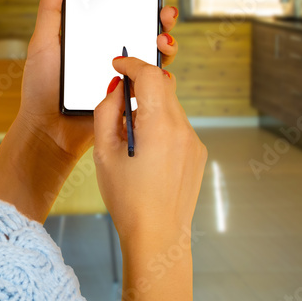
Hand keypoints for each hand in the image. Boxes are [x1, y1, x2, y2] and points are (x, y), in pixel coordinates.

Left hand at [15, 0, 179, 162]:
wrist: (47, 131)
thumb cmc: (40, 89)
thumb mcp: (43, 43)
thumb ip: (51, 9)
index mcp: (95, 37)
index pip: (122, 13)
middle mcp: (113, 54)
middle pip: (145, 31)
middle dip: (160, 19)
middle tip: (162, 13)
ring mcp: (124, 76)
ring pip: (154, 56)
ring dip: (164, 43)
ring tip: (159, 39)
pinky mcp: (131, 98)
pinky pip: (152, 84)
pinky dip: (159, 73)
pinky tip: (156, 67)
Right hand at [93, 54, 207, 243]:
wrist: (158, 237)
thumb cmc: (128, 200)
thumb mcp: (103, 152)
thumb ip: (106, 112)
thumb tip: (116, 89)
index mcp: (159, 126)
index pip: (150, 74)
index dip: (131, 63)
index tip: (118, 64)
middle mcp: (183, 129)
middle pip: (163, 86)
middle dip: (140, 84)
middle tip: (119, 99)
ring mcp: (194, 141)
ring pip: (171, 106)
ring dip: (150, 107)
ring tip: (130, 136)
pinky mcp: (198, 152)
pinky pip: (178, 125)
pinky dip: (161, 125)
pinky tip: (146, 152)